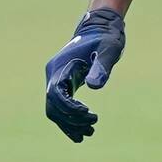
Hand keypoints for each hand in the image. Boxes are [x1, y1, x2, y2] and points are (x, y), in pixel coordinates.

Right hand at [45, 7, 125, 141]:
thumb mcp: (108, 51)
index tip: (87, 112)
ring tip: (89, 133)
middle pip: (53, 106)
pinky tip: (83, 132)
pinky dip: (70, 120)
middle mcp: (54, 74)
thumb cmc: (106, 38)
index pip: (55, 93)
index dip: (69, 107)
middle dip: (70, 119)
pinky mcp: (65, 84)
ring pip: (55, 110)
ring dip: (70, 124)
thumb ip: (101, 68)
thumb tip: (95, 86)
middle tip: (92, 125)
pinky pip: (61, 107)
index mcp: (60, 66)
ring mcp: (57, 80)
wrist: (101, 28)